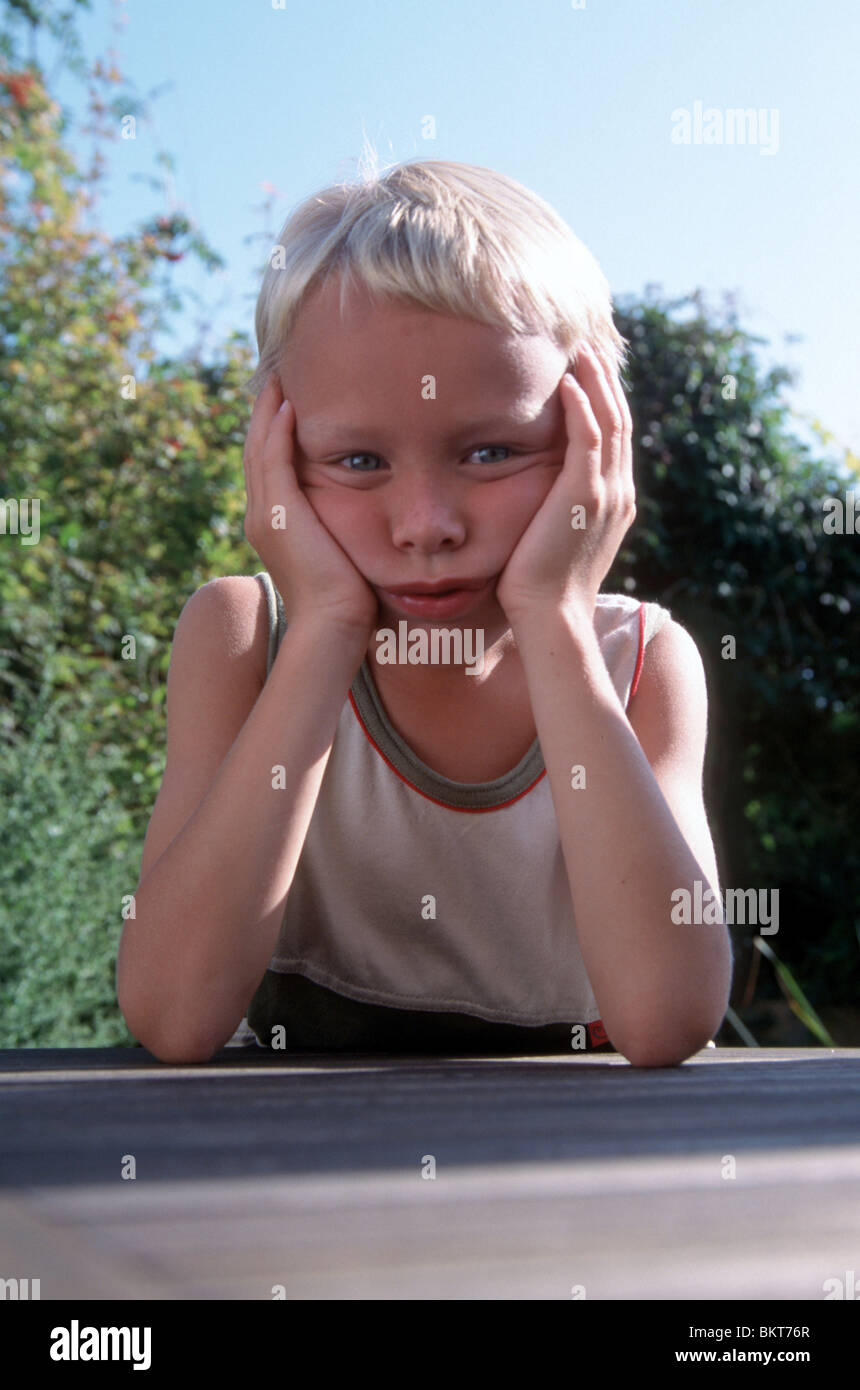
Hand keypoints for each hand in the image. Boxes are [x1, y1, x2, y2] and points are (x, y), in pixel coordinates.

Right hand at [243, 373, 379, 638]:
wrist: (335, 625)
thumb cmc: (350, 600)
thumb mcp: (344, 553)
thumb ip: (344, 529)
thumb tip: (371, 514)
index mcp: (275, 525)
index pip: (270, 466)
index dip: (274, 433)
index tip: (289, 402)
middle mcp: (262, 517)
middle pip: (257, 451)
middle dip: (266, 414)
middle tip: (277, 378)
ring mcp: (266, 515)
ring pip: (259, 450)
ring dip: (268, 412)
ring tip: (279, 380)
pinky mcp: (279, 514)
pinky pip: (272, 460)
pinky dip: (277, 431)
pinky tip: (288, 405)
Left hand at [495, 341, 635, 627]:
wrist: (549, 615)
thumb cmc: (539, 587)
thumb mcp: (553, 539)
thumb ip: (554, 510)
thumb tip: (534, 496)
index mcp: (614, 501)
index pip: (615, 437)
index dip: (606, 400)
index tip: (589, 371)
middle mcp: (618, 492)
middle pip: (620, 419)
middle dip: (606, 380)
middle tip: (589, 345)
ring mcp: (606, 493)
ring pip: (610, 421)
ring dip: (596, 381)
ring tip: (579, 350)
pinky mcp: (584, 495)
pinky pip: (589, 437)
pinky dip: (582, 405)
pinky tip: (568, 381)